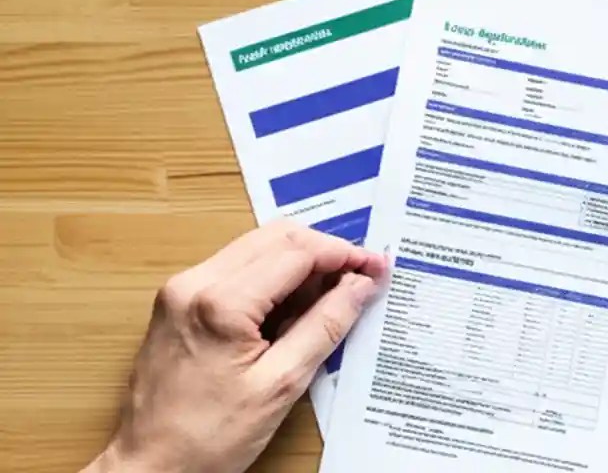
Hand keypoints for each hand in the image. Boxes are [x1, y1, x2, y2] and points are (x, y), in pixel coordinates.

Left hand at [82, 220, 388, 472]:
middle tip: (361, 276)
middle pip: (276, 238)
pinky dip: (273, 276)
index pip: (297, 252)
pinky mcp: (179, 302)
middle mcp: (194, 283)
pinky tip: (295, 305)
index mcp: (220, 302)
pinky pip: (236, 269)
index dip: (344, 254)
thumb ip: (326, 325)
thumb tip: (360, 286)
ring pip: (256, 248)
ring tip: (333, 295)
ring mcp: (181, 290)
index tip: (376, 267)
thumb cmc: (207, 438)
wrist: (150, 467)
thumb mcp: (281, 384)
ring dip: (300, 262)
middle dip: (325, 251)